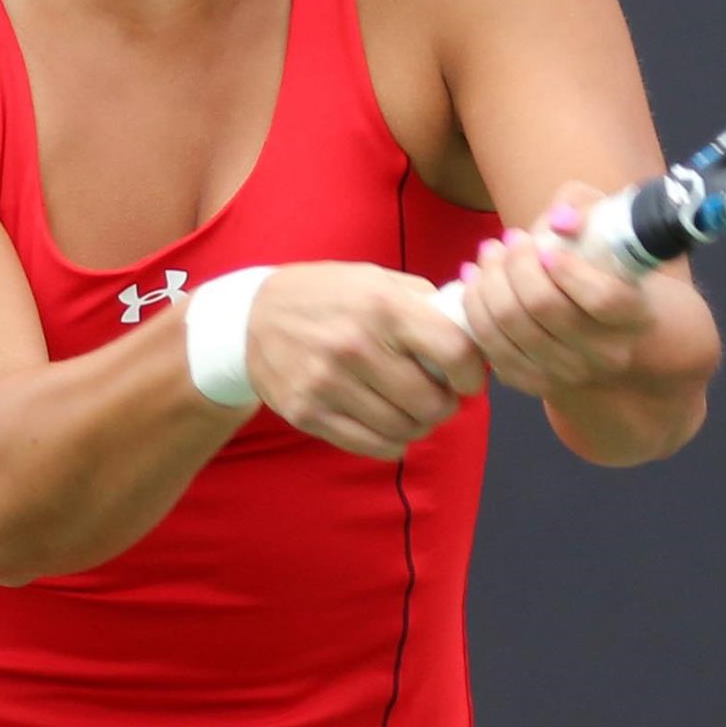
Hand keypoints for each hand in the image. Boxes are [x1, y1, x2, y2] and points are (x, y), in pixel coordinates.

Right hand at [246, 263, 487, 459]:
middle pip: (432, 402)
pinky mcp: (308, 414)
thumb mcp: (377, 280)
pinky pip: (373, 446)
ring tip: (414, 410)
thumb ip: (425, 304)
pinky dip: (393, 442)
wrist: (252, 318)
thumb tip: (473, 330)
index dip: (471, 373)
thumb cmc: (330, 296)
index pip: (454, 351)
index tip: (467, 377)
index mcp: (383, 306)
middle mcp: (356, 345)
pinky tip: (391, 425)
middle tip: (441, 397)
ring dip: (420, 426)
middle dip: (447, 405)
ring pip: (405, 430)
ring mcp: (328, 383)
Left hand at [458, 184, 658, 398]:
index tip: (547, 246)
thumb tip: (559, 219)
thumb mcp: (609, 229)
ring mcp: (569, 374)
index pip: (602, 298)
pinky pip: (492, 348)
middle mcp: (606, 353)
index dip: (568, 269)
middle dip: (516, 265)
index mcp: (634, 316)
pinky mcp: (533, 384)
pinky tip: (474, 281)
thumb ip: (587, 209)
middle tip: (510, 240)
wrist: (608, 329)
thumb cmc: (605, 268)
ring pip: (510, 328)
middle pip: (544, 308)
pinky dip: (475, 309)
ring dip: (490, 282)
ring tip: (490, 253)